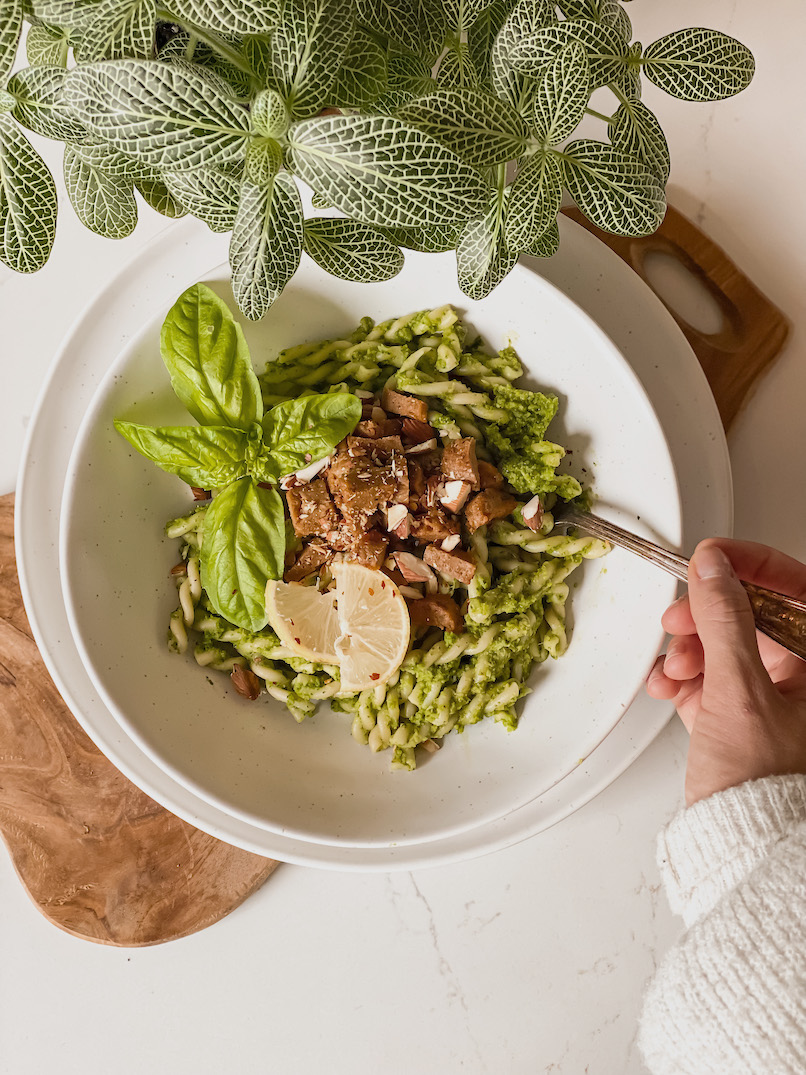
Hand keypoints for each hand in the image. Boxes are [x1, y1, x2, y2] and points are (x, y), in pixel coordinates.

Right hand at [646, 538, 805, 805]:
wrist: (743, 850)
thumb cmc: (763, 788)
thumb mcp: (740, 691)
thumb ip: (723, 621)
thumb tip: (711, 569)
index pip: (795, 587)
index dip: (750, 564)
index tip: (711, 557)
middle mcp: (802, 678)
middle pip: (751, 616)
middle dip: (707, 616)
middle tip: (679, 619)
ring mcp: (771, 698)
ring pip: (724, 645)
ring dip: (689, 650)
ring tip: (673, 668)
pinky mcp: (739, 719)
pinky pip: (709, 678)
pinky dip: (684, 678)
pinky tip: (669, 687)